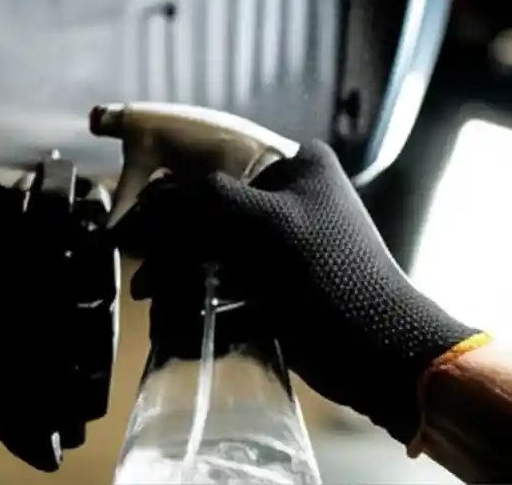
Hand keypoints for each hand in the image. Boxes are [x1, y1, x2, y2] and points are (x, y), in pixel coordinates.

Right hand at [116, 141, 485, 443]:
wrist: (380, 354)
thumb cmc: (325, 276)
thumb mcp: (261, 223)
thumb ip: (202, 197)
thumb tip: (149, 195)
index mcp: (297, 165)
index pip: (217, 157)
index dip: (170, 179)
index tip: (132, 205)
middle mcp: (291, 196)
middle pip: (211, 207)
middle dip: (170, 238)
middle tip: (135, 264)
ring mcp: (285, 243)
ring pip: (215, 248)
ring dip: (179, 271)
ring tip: (149, 294)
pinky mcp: (280, 286)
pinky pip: (229, 283)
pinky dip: (201, 298)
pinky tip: (172, 316)